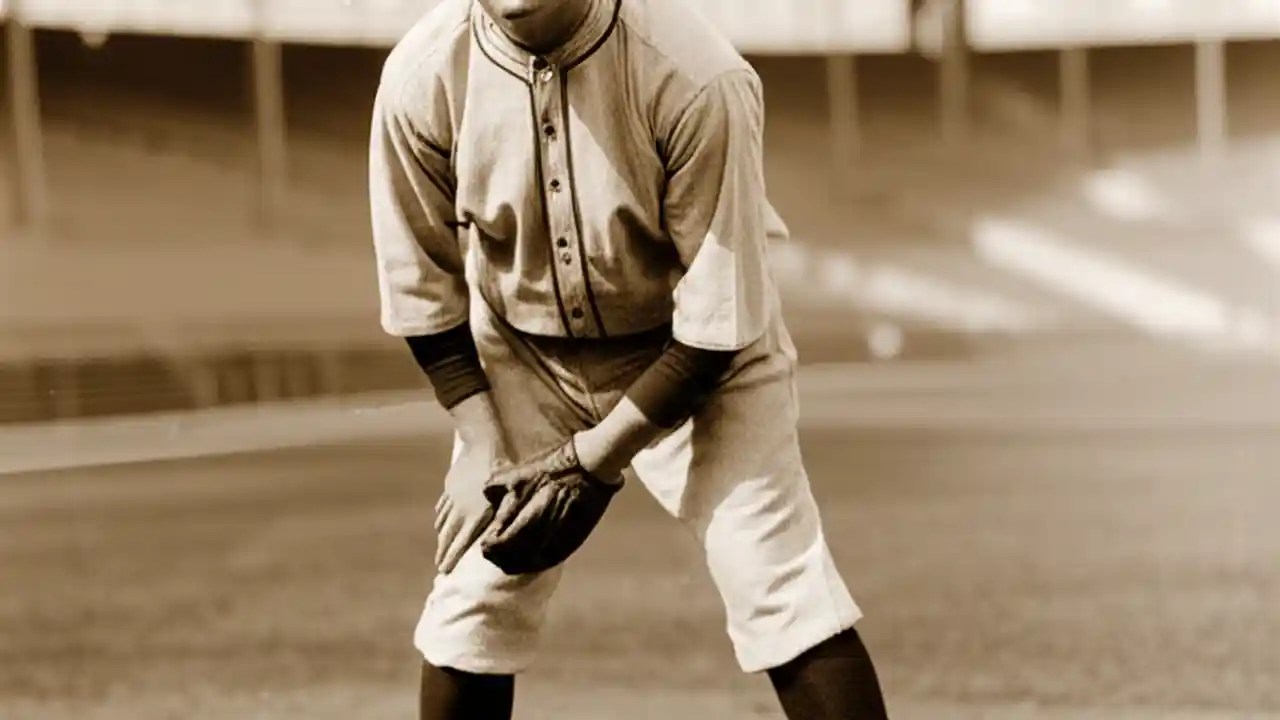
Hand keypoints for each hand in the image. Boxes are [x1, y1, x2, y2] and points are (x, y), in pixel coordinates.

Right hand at [434, 438, 507, 574]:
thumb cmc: (502, 467)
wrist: (483, 441)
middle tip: (440, 567)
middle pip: (448, 536)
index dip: (452, 559)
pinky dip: (440, 518)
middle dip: (443, 553)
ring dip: (441, 538)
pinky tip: (440, 522)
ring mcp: (452, 497)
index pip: (460, 543)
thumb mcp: (509, 493)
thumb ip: (505, 515)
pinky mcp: (449, 486)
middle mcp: (460, 509)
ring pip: (442, 523)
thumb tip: (504, 535)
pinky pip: (442, 507)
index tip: (445, 573)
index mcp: (476, 514)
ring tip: (440, 548)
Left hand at [478, 439, 622, 575]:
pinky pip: (544, 563)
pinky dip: (533, 561)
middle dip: (499, 556)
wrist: (589, 470)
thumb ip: (497, 488)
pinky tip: (530, 552)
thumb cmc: (553, 470)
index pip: (496, 548)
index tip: (486, 540)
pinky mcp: (569, 547)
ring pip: (526, 566)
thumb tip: (487, 498)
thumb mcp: (518, 475)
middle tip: (496, 546)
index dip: (488, 547)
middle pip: (508, 562)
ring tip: (511, 550)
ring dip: (515, 560)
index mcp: (522, 523)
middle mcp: (537, 540)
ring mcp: (554, 546)